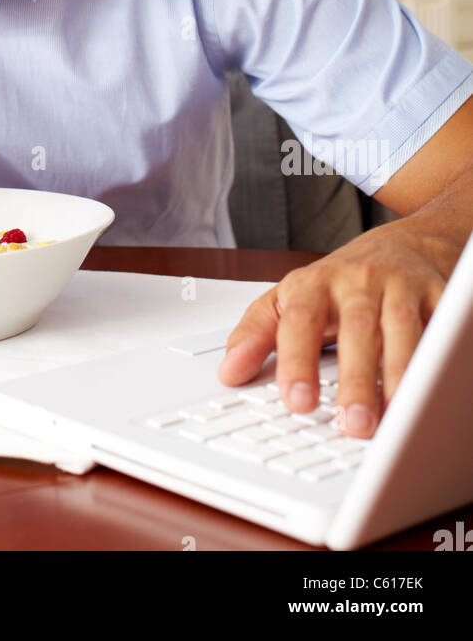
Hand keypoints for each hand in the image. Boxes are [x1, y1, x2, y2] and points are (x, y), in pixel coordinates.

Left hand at [215, 225, 450, 437]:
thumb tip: (228, 373)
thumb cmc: (340, 282)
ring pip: (401, 330)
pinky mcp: (437, 294)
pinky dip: (435, 356)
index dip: (297, 361)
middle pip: (356, 330)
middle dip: (355, 379)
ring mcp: (399, 286)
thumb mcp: (288, 298)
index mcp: (313, 283)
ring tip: (390, 418)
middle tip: (350, 424)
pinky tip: (428, 388)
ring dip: (397, 376)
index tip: (297, 401)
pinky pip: (439, 326)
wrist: (401, 245)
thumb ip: (256, 333)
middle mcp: (357, 281)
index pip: (299, 321)